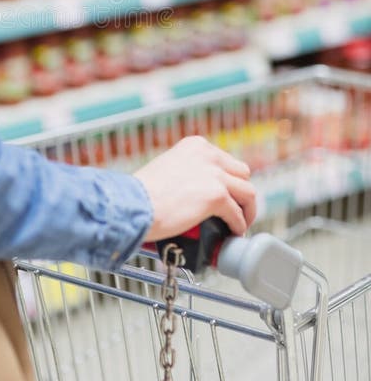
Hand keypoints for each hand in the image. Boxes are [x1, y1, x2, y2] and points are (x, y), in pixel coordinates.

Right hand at [133, 136, 256, 240]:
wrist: (132, 205)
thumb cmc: (140, 194)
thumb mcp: (166, 169)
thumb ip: (185, 173)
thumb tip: (195, 193)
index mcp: (195, 146)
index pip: (226, 161)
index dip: (230, 181)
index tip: (227, 196)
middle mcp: (207, 154)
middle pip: (242, 174)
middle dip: (241, 194)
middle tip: (236, 211)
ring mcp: (214, 174)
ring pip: (248, 193)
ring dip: (246, 211)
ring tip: (238, 226)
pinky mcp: (216, 195)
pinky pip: (237, 214)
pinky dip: (237, 226)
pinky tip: (232, 234)